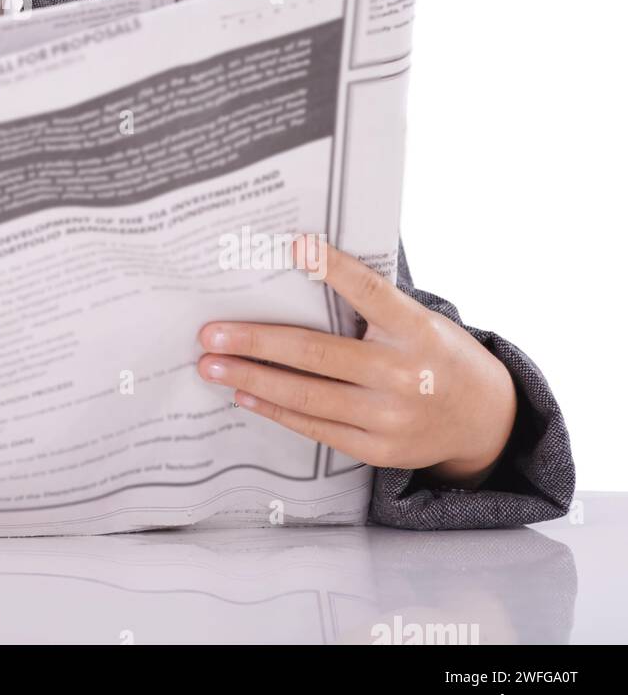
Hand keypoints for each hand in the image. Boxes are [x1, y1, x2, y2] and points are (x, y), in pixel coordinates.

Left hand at [196, 235, 518, 487]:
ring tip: (212, 365)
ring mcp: (391, 418)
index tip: (295, 245)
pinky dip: (274, 409)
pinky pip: (315, 427)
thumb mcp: (418, 320)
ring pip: (306, 395)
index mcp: (416, 330)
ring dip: (251, 378)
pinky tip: (245, 393)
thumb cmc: (434, 354)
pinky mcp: (378, 450)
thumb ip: (371, 305)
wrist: (485, 420)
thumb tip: (299, 270)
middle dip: (255, 342)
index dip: (334, 268)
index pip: (371, 292)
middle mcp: (404, 374)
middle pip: (316, 354)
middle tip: (209, 333)